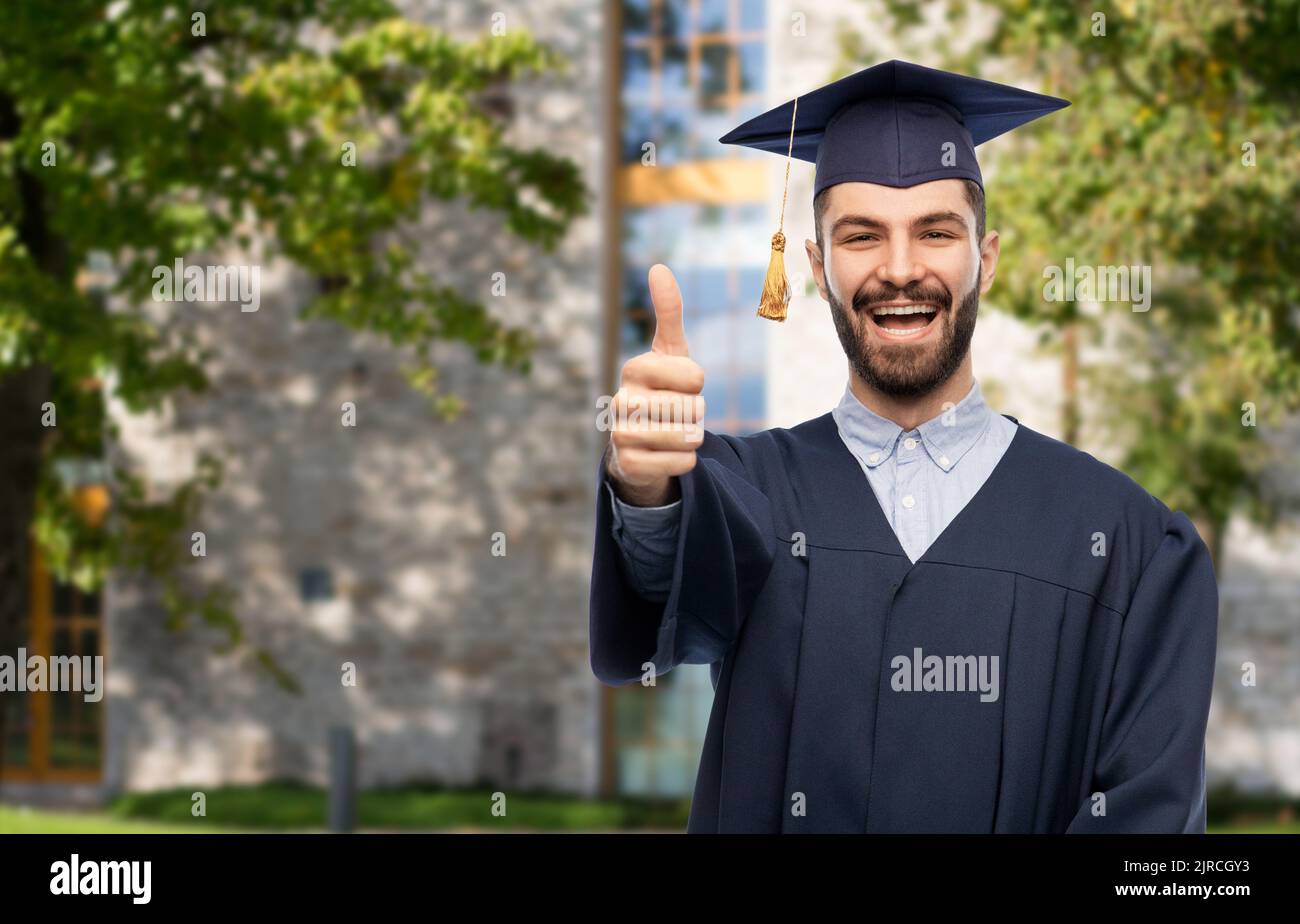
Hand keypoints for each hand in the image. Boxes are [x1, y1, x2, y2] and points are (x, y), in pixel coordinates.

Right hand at [606, 263, 705, 506]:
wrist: (638, 445)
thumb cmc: (660, 391)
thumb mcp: (669, 353)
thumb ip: (668, 312)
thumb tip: (658, 267)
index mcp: (634, 368)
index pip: (695, 376)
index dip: (697, 384)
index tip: (680, 386)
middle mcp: (621, 400)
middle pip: (692, 408)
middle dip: (695, 414)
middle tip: (677, 414)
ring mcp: (621, 434)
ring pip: (688, 437)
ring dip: (692, 438)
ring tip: (673, 434)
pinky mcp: (629, 465)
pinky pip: (681, 464)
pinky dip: (684, 462)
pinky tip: (666, 456)